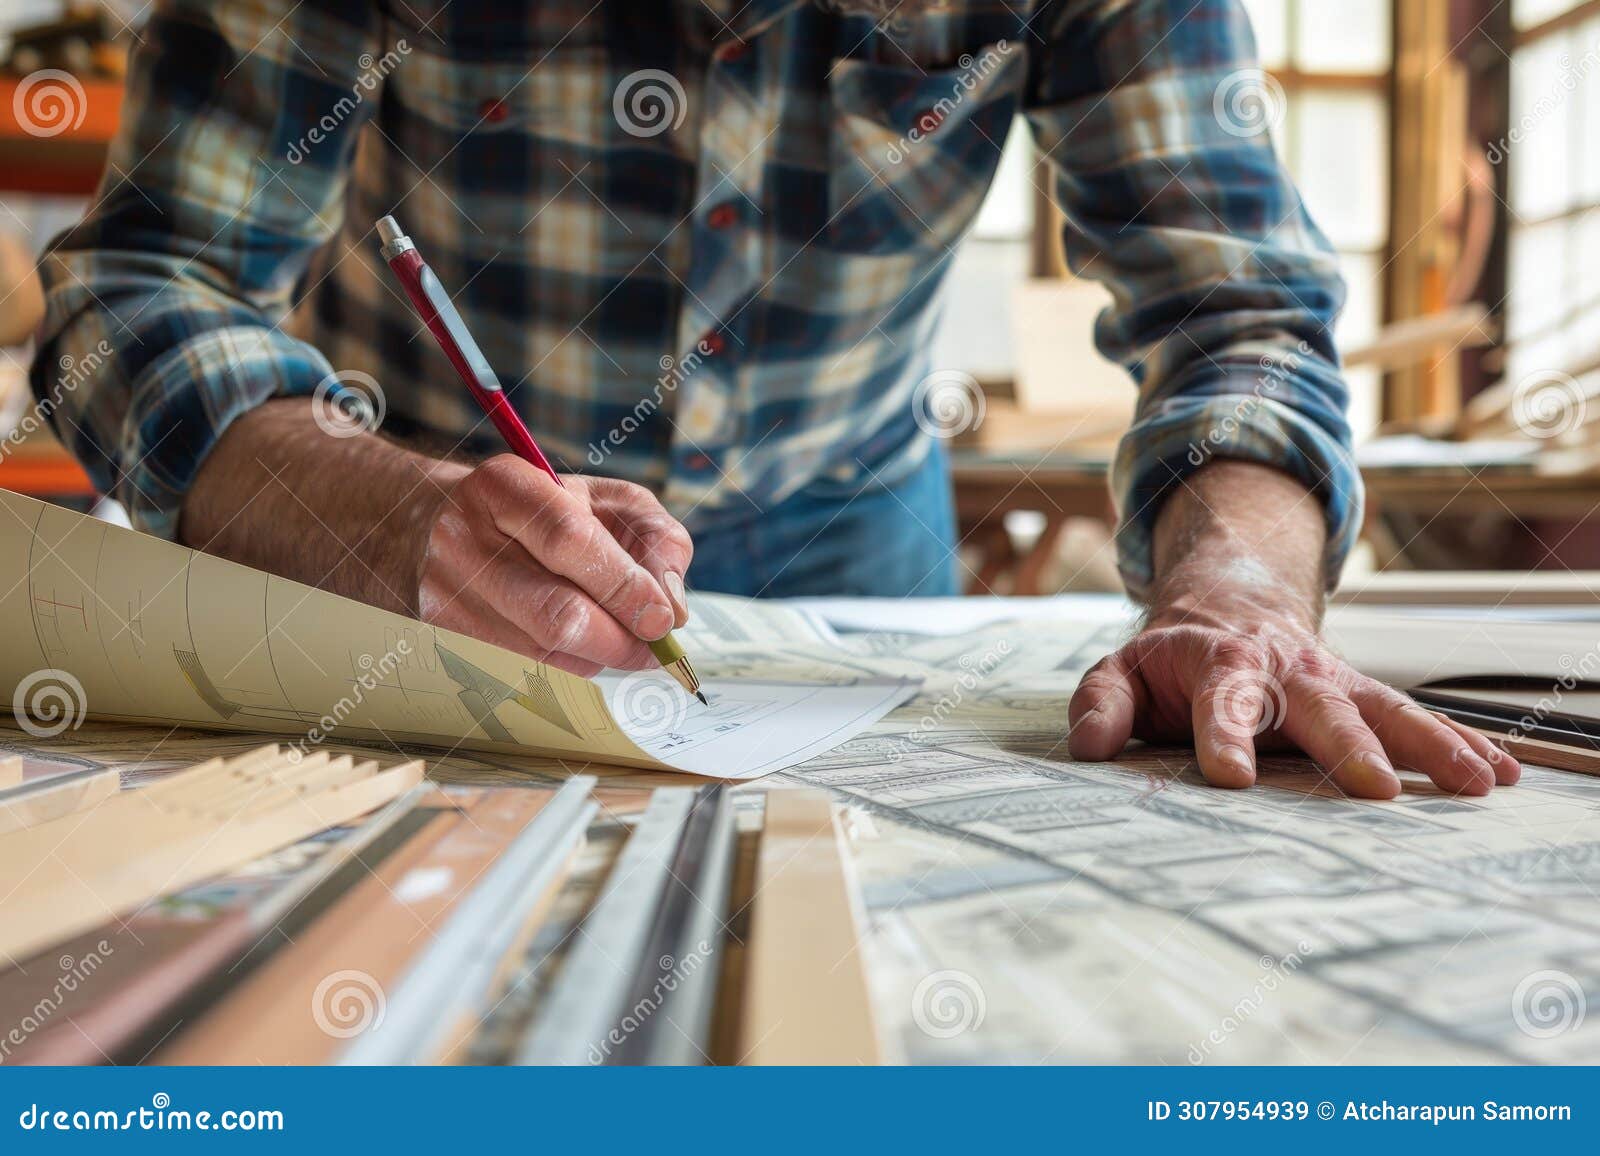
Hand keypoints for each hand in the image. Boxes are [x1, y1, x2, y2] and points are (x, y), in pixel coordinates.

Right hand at [418, 455, 692, 676]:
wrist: (427, 528)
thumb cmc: (538, 514)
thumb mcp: (604, 500)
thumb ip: (655, 538)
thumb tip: (673, 607)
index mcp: (504, 486)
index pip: (569, 540)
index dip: (626, 586)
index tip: (664, 617)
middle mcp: (462, 541)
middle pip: (558, 614)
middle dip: (622, 639)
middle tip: (655, 646)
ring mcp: (444, 597)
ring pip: (547, 655)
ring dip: (600, 656)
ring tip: (615, 634)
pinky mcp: (440, 642)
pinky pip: (527, 674)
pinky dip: (569, 666)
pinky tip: (575, 644)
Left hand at [1068, 459, 1519, 798]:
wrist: (1227, 609)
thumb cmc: (1171, 659)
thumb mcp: (1120, 670)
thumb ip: (1101, 703)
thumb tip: (1087, 746)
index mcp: (1219, 664)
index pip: (1221, 702)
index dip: (1224, 737)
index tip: (1230, 777)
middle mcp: (1285, 671)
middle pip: (1319, 709)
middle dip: (1348, 747)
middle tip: (1374, 790)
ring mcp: (1332, 682)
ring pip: (1384, 709)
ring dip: (1430, 745)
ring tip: (1474, 782)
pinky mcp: (1364, 696)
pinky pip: (1414, 718)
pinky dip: (1460, 741)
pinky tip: (1501, 770)